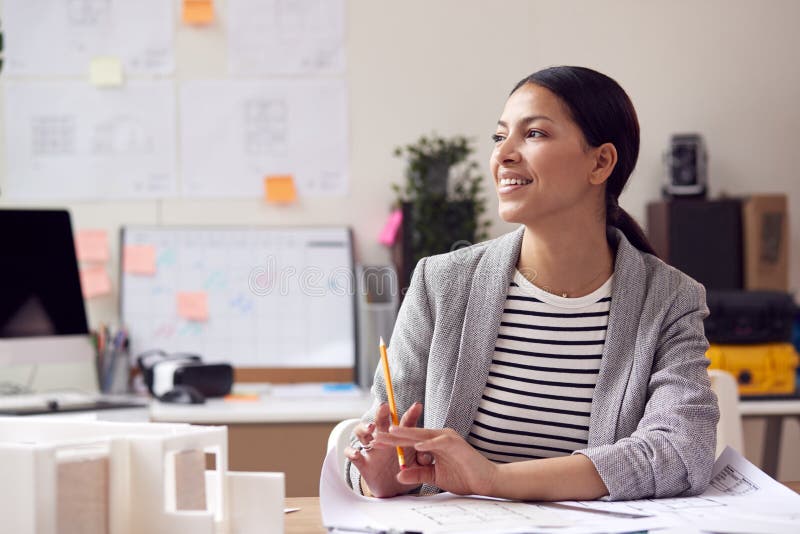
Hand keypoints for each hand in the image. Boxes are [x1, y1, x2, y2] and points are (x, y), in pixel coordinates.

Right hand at [344, 402, 429, 497]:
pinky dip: (352, 453)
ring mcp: (371, 450)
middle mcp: (383, 439)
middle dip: (382, 413)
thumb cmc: (406, 470)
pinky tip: (357, 453)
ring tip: (371, 427)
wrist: (392, 489)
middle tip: (385, 406)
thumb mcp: (417, 466)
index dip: (411, 414)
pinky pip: (353, 455)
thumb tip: (426, 456)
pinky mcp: (362, 463)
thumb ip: (422, 461)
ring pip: (362, 433)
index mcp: (399, 437)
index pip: (405, 423)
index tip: (418, 406)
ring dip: (364, 428)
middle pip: (380, 421)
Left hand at [374, 426, 497, 495]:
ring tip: (391, 432)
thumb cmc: (464, 477)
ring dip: (406, 434)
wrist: (486, 481)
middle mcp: (439, 437)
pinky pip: (439, 443)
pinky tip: (417, 446)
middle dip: (393, 436)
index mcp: (434, 443)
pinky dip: (428, 445)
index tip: (376, 443)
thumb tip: (399, 474)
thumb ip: (418, 473)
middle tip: (375, 436)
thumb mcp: (435, 477)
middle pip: (412, 435)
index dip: (393, 441)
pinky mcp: (455, 443)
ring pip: (422, 435)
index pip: (409, 441)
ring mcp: (447, 438)